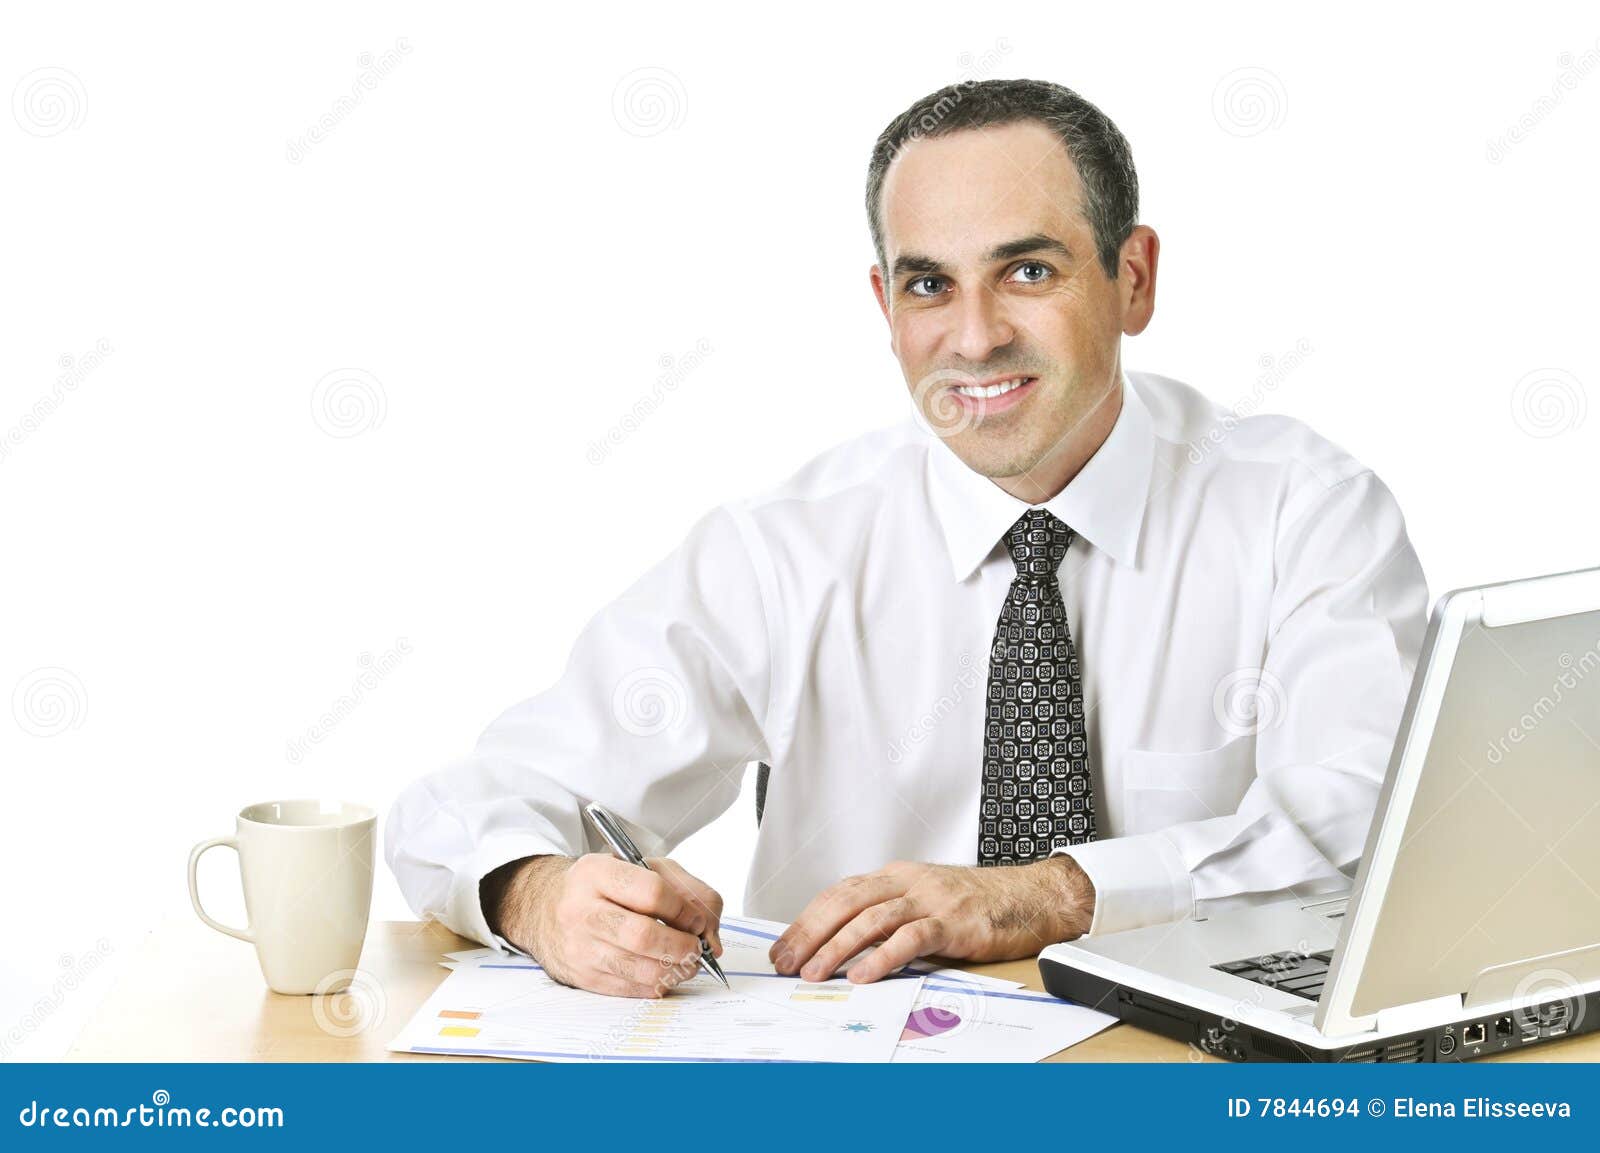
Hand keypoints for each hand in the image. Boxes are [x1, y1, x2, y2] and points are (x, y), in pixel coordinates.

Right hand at [483, 853, 723, 997]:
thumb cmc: (604, 887)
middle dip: (681, 946)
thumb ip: (687, 890)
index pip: (651, 892)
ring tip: (686, 963)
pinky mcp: (580, 976)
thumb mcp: (643, 867)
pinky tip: (664, 973)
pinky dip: (655, 984)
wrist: (546, 908)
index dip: (684, 910)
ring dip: (674, 970)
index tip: (697, 920)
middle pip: (644, 936)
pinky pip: (628, 988)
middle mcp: (582, 910)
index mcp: (596, 873)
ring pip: (638, 968)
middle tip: (696, 948)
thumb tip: (711, 933)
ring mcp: (578, 946)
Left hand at [769, 857, 1094, 983]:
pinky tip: (865, 974)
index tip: (784, 948)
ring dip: (838, 948)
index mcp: (895, 877)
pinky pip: (911, 937)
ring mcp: (930, 900)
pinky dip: (884, 956)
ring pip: (872, 919)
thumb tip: (843, 946)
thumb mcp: (924, 902)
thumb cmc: (978, 905)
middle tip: (787, 962)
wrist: (1031, 897)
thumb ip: (889, 917)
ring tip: (816, 973)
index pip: (838, 894)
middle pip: (845, 902)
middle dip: (810, 933)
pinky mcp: (953, 922)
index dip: (806, 921)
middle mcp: (907, 883)